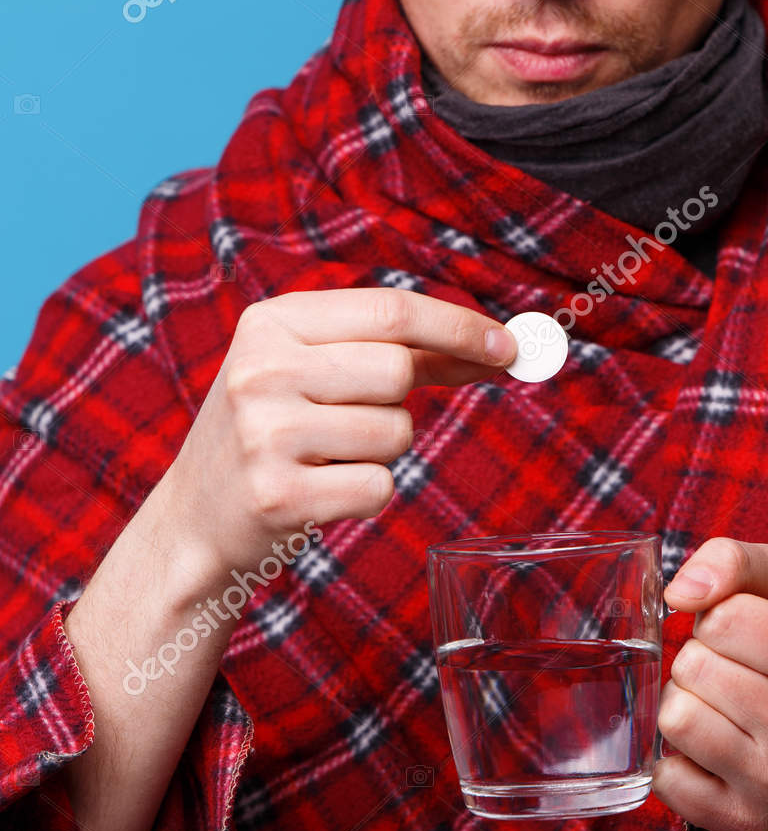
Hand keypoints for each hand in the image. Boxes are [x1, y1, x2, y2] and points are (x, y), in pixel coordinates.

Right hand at [160, 287, 517, 582]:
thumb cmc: (272, 437)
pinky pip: (379, 487)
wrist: (195, 520)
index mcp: (270, 322)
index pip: (391, 309)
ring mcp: (266, 434)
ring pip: (396, 432)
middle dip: (401, 402)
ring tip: (326, 458)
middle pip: (398, 371)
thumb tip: (494, 347)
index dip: (459, 328)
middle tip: (355, 422)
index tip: (508, 348)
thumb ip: (394, 352)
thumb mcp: (310, 372)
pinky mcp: (279, 496)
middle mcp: (262, 369)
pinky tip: (321, 493)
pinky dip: (367, 495)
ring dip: (382, 452)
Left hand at [652, 539, 767, 830]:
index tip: (738, 633)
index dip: (716, 617)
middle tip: (725, 672)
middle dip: (695, 659)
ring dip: (680, 703)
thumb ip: (730, 560)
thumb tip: (681, 592)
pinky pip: (666, 779)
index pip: (724, 619)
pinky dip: (672, 758)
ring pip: (676, 720)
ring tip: (715, 706)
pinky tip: (705, 749)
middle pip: (693, 669)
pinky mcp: (744, 820)